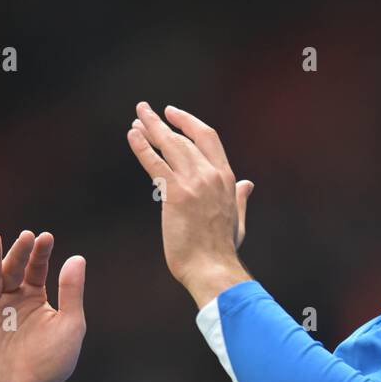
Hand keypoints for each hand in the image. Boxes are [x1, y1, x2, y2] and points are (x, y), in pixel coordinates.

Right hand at [0, 231, 86, 381]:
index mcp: (33, 299)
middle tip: (24, 236)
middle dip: (17, 253)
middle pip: (11, 272)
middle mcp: (10, 303)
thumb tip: (78, 258)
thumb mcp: (70, 326)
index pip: (34, 270)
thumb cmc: (53, 363)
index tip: (45, 237)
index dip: (39, 254)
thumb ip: (72, 293)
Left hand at [126, 102, 252, 301]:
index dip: (189, 123)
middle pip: (184, 138)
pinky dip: (141, 146)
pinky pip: (155, 163)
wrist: (214, 269)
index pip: (208, 138)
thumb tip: (248, 184)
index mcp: (227, 178)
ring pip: (169, 145)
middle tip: (146, 111)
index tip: (174, 115)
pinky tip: (132, 135)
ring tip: (137, 118)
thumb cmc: (223, 251)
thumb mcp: (237, 220)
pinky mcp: (176, 194)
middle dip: (163, 123)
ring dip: (151, 128)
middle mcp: (211, 175)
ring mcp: (194, 183)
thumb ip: (239, 198)